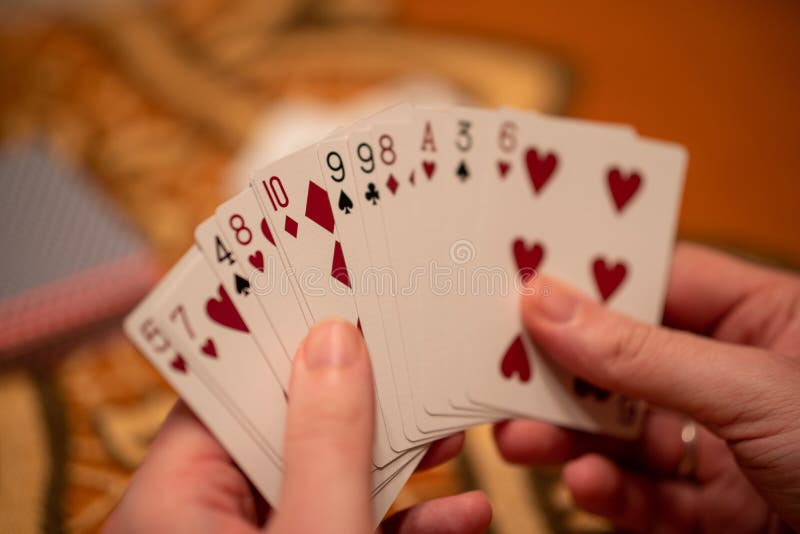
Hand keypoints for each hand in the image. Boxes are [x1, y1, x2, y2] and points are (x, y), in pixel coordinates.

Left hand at [105, 320, 491, 533]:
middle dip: (364, 397)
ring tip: (460, 431)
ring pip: (332, 483)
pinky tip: (466, 515)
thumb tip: (334, 340)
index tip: (344, 290)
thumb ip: (325, 442)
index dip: (286, 334)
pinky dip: (409, 525)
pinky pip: (353, 533)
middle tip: (416, 347)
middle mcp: (210, 520)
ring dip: (401, 463)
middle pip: (290, 428)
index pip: (229, 385)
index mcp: (176, 499)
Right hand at [494, 243, 799, 532]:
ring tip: (521, 438)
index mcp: (764, 318)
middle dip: (561, 371)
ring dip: (569, 438)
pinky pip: (649, 496)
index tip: (521, 286)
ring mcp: (726, 445)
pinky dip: (611, 491)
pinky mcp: (719, 509)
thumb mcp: (751, 390)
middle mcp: (736, 376)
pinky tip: (585, 483)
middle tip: (502, 370)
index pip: (657, 281)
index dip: (587, 282)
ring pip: (625, 433)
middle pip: (625, 362)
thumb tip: (549, 307)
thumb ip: (645, 355)